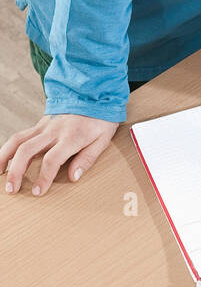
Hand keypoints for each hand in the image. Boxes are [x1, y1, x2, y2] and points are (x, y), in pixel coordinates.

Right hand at [1, 114, 119, 196]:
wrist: (93, 95)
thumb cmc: (99, 119)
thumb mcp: (103, 139)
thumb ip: (87, 158)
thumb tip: (73, 177)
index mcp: (71, 136)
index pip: (52, 159)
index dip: (44, 177)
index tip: (38, 191)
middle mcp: (54, 131)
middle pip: (27, 150)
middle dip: (16, 171)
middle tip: (12, 189)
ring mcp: (44, 126)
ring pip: (18, 140)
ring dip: (5, 158)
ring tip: (0, 175)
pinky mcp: (39, 125)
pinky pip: (19, 136)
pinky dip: (8, 148)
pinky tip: (3, 160)